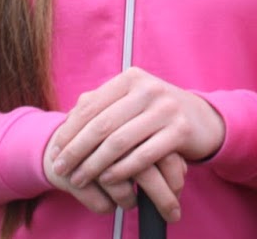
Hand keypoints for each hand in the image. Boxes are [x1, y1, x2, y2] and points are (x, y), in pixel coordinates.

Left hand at [43, 67, 225, 222]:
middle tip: (61, 170)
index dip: (69, 132)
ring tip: (79, 179)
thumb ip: (102, 106)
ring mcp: (166, 108)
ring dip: (94, 165)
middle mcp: (148, 88)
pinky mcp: (180, 130)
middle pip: (101, 125)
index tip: (54, 152)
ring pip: (119, 141)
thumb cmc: (155, 113)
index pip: (91, 106)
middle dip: (76, 151)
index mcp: (131, 78)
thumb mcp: (131, 101)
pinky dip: (121, 170)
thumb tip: (67, 120)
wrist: (201, 119)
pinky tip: (107, 180)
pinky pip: (143, 155)